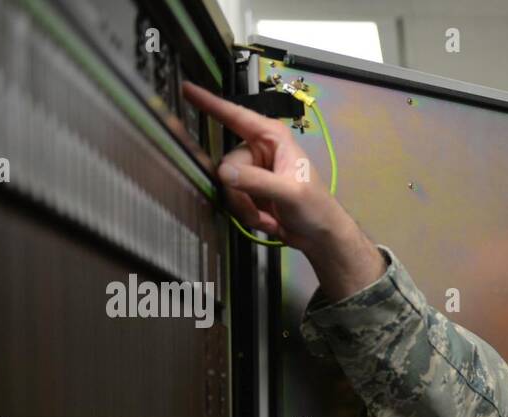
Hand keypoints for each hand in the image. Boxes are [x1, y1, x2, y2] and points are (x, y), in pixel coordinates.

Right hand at [182, 81, 385, 299]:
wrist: (320, 236)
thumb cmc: (315, 207)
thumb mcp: (290, 192)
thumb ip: (258, 181)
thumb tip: (224, 172)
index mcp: (272, 138)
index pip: (236, 116)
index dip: (210, 103)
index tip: (187, 88)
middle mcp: (259, 149)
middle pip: (228, 164)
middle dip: (241, 192)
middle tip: (261, 210)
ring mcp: (252, 170)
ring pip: (227, 185)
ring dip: (245, 207)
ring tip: (269, 217)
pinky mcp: (248, 190)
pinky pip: (231, 199)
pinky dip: (247, 214)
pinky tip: (267, 220)